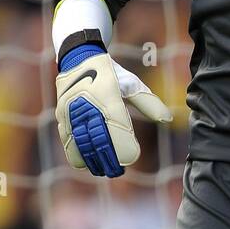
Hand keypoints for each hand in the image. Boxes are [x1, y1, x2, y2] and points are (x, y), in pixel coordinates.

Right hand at [56, 45, 171, 176]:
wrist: (77, 57)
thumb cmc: (110, 73)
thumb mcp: (131, 84)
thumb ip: (148, 103)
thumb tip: (168, 119)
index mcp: (108, 93)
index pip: (117, 125)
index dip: (124, 144)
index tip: (133, 157)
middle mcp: (88, 102)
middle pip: (98, 138)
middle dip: (108, 158)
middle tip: (117, 171)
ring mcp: (72, 109)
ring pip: (80, 141)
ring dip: (91, 159)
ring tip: (102, 170)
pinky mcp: (62, 115)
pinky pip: (67, 138)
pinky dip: (76, 153)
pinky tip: (85, 164)